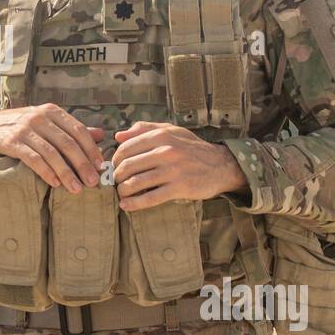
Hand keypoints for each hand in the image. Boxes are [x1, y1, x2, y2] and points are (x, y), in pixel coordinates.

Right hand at [0, 104, 106, 192]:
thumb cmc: (18, 126)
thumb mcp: (45, 122)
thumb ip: (71, 129)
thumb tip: (101, 134)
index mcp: (51, 111)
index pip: (78, 130)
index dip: (91, 149)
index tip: (101, 166)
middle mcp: (39, 117)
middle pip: (67, 143)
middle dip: (82, 164)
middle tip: (92, 182)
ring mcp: (24, 129)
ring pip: (52, 153)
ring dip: (66, 173)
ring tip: (76, 189)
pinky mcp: (11, 142)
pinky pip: (33, 158)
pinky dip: (46, 172)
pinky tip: (55, 183)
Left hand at [112, 121, 247, 210]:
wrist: (221, 165)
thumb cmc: (192, 147)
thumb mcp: (172, 131)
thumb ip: (145, 129)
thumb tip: (118, 136)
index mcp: (161, 136)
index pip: (126, 148)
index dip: (115, 160)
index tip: (113, 167)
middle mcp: (166, 151)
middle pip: (128, 166)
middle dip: (116, 177)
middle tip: (114, 183)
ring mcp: (173, 170)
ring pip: (137, 182)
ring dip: (123, 191)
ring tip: (120, 194)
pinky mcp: (179, 188)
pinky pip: (151, 198)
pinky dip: (135, 203)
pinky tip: (126, 206)